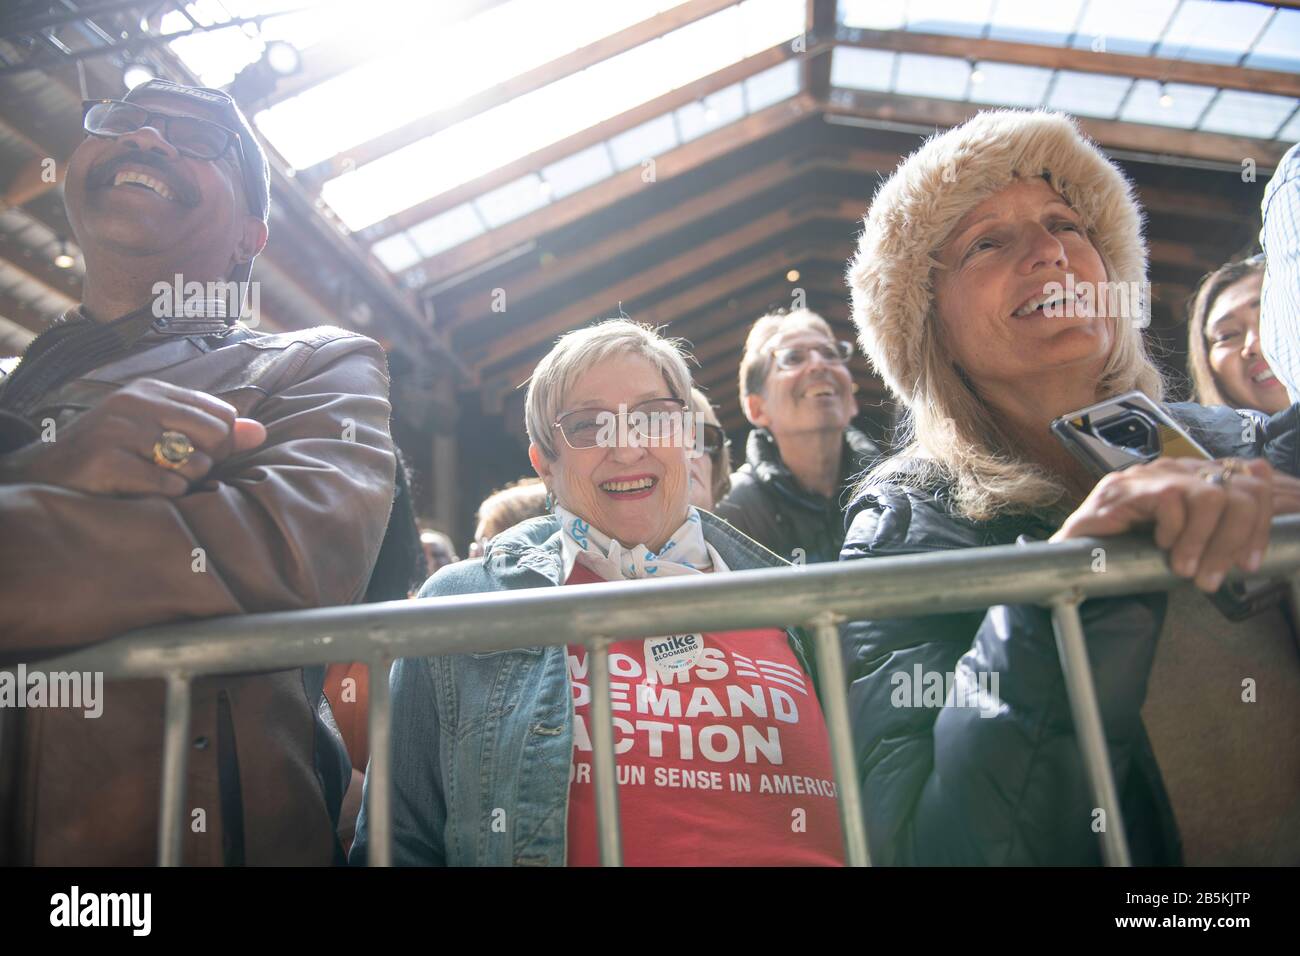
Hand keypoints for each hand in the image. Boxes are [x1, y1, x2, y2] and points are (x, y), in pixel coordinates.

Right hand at [0, 378, 265, 495]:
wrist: (46, 477)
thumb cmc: (112, 458)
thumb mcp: (160, 437)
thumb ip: (212, 433)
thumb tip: (261, 432)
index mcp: (152, 391)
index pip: (222, 415)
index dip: (223, 444)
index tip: (200, 456)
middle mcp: (135, 402)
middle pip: (216, 435)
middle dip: (209, 463)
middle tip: (177, 473)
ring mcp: (118, 429)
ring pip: (194, 462)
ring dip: (184, 482)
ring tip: (154, 481)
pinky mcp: (106, 459)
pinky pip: (167, 485)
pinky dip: (164, 496)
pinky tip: (143, 493)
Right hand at [1051, 457, 1274, 591]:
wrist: (1074, 554)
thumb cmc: (1130, 548)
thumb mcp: (1186, 537)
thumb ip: (1220, 520)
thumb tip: (1260, 496)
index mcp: (1196, 477)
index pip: (1252, 482)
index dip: (1260, 524)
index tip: (1249, 563)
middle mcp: (1178, 469)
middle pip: (1240, 491)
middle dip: (1235, 540)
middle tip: (1214, 577)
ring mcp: (1152, 476)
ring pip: (1211, 498)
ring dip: (1204, 543)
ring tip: (1185, 570)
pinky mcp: (1128, 488)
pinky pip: (1172, 502)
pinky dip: (1172, 532)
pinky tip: (1158, 547)